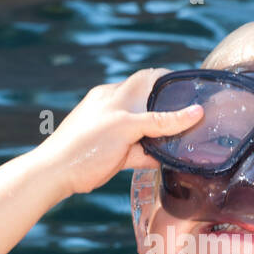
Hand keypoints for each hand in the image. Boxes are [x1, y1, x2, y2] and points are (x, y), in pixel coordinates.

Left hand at [40, 68, 202, 194]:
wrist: (57, 174)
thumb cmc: (85, 144)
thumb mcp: (126, 127)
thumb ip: (160, 120)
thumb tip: (195, 113)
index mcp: (114, 95)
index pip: (148, 79)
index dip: (170, 82)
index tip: (194, 91)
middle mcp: (116, 110)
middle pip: (151, 106)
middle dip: (171, 113)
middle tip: (196, 121)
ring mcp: (116, 133)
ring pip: (147, 131)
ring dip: (164, 137)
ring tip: (187, 141)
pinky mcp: (116, 155)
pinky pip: (141, 151)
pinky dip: (154, 155)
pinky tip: (168, 161)